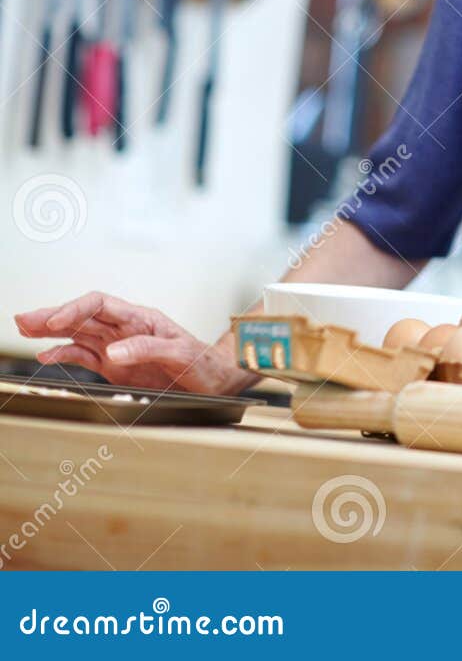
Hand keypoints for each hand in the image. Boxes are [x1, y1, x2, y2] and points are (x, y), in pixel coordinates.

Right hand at [14, 292, 256, 395]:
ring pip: (78, 333)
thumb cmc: (204, 361)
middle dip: (52, 316)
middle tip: (23, 319)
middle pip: (82, 316)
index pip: (100, 304)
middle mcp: (126, 329)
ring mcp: (118, 346)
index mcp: (141, 318)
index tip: (56, 321)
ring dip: (51, 332)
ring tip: (24, 328)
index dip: (75, 309)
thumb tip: (114, 350)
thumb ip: (148, 349)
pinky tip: (46, 355)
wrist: (216, 379)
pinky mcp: (116, 366)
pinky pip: (85, 356)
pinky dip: (64, 355)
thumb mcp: (182, 353)